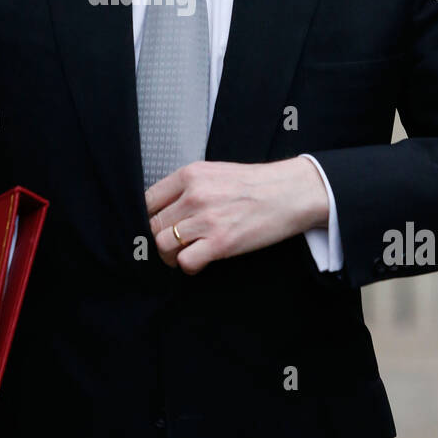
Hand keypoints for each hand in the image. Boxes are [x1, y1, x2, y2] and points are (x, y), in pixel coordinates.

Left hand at [145, 157, 328, 274]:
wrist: (290, 193)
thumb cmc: (255, 184)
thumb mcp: (215, 172)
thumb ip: (187, 187)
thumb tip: (164, 208)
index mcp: (190, 175)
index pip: (148, 200)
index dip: (151, 217)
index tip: (159, 226)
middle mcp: (194, 195)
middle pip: (153, 225)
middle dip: (160, 239)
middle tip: (174, 244)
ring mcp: (206, 219)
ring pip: (163, 245)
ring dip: (172, 254)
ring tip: (186, 253)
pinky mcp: (220, 242)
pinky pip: (185, 261)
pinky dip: (189, 265)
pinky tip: (201, 260)